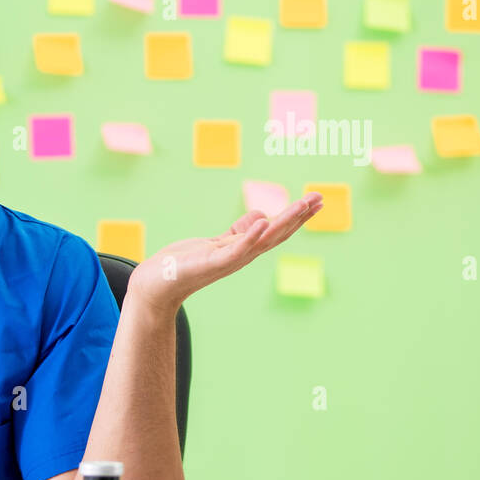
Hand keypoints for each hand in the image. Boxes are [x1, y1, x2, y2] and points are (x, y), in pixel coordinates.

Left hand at [126, 193, 323, 317]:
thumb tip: (262, 215)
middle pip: (277, 234)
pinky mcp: (213, 263)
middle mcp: (242, 255)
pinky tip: (264, 221)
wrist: (159, 282)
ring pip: (263, 239)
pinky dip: (251, 235)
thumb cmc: (187, 262)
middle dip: (299, 216)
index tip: (317, 200)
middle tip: (320, 197)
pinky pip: (236, 248)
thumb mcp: (217, 241)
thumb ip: (240, 230)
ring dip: (284, 221)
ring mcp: (229, 260)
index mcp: (244, 248)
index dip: (297, 216)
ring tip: (302, 204)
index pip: (277, 230)